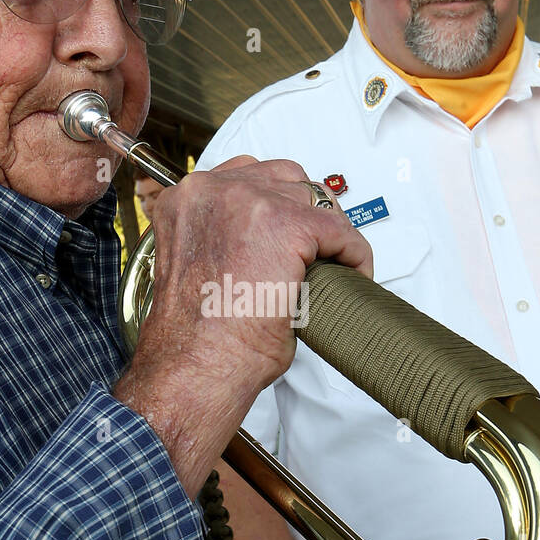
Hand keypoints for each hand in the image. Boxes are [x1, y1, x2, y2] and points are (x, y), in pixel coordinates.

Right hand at [114, 158, 371, 494]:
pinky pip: (340, 231)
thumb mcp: (200, 264)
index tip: (292, 233)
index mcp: (187, 198)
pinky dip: (353, 254)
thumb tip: (271, 243)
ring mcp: (249, 202)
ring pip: (315, 200)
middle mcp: (212, 190)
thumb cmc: (196, 335)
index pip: (247, 176)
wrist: (198, 363)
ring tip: (336, 266)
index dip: (277, 204)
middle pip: (285, 179)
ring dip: (330, 233)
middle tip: (321, 250)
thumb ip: (225, 237)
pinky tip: (352, 276)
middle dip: (307, 213)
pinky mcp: (287, 225)